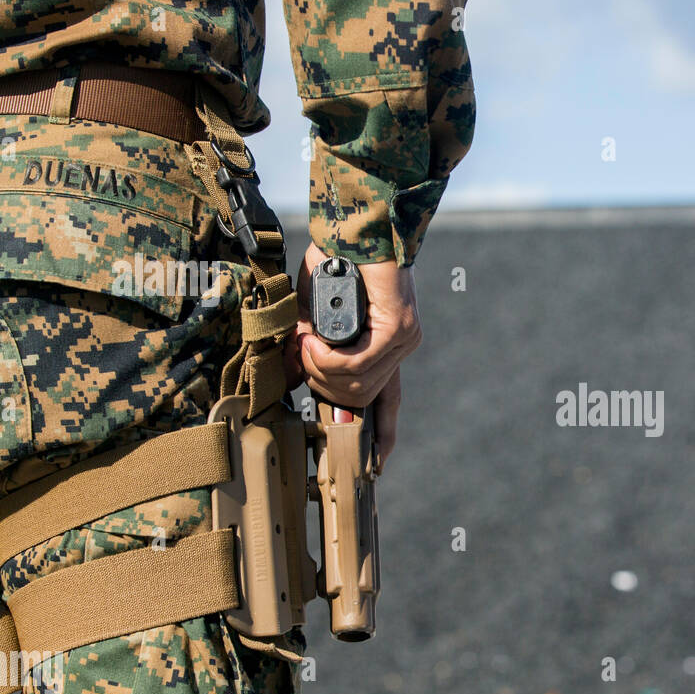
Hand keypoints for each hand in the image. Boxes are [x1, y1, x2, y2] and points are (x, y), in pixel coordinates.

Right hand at [288, 242, 419, 463]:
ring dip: (320, 370)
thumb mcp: (312, 319)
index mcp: (384, 352)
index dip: (382, 437)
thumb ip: (308, 351)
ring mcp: (403, 341)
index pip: (389, 405)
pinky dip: (329, 359)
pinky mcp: (399, 328)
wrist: (351, 227)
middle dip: (320, 386)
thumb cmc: (332, 267)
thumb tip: (291, 384)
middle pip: (358, 400)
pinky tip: (314, 342)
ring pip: (356, 385)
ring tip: (306, 343)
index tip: (376, 467)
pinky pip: (359, 365)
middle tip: (302, 356)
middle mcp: (399, 350)